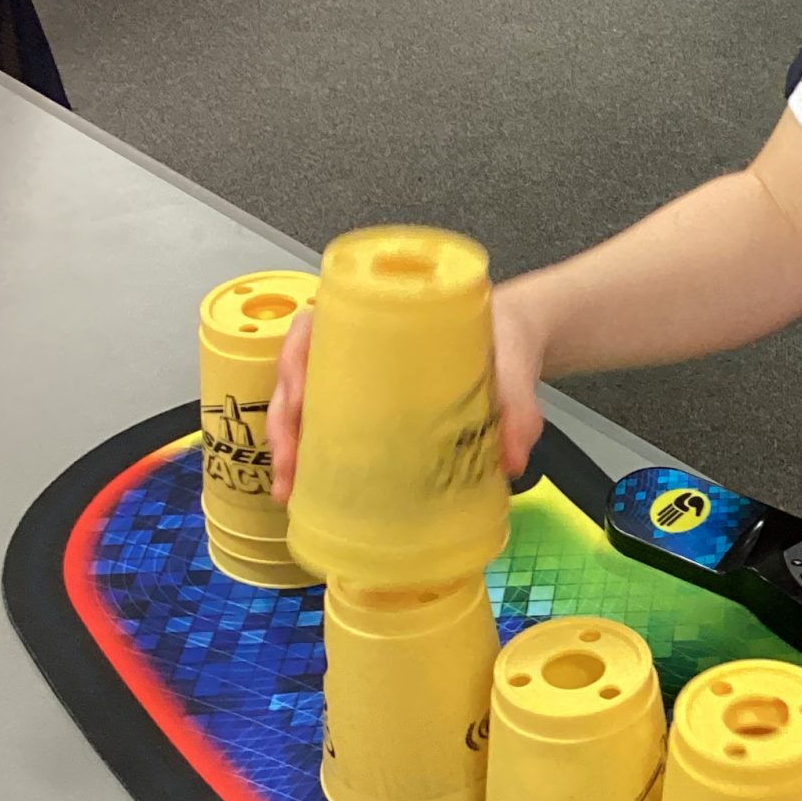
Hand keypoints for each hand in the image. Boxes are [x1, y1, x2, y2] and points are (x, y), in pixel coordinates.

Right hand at [269, 280, 550, 501]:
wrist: (517, 335)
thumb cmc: (503, 332)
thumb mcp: (513, 360)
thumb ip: (518, 405)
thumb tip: (512, 461)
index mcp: (378, 312)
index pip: (313, 326)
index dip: (294, 364)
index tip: (300, 405)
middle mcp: (357, 338)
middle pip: (296, 371)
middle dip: (283, 422)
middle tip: (289, 470)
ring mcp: (359, 371)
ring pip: (302, 399)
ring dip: (288, 444)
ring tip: (289, 489)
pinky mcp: (369, 400)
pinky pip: (326, 420)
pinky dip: (311, 451)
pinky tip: (306, 485)